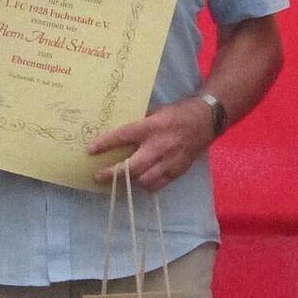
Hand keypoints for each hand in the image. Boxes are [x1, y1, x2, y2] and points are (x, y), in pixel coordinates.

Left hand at [88, 96, 215, 190]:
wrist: (207, 120)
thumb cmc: (179, 113)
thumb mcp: (157, 111)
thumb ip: (140, 123)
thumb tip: (120, 133)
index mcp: (152, 126)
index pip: (124, 136)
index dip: (106, 143)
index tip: (91, 150)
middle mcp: (160, 145)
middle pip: (132, 166)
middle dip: (112, 173)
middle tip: (98, 176)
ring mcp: (170, 160)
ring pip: (144, 180)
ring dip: (129, 182)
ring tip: (119, 181)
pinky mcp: (178, 170)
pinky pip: (158, 185)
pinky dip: (146, 185)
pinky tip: (140, 182)